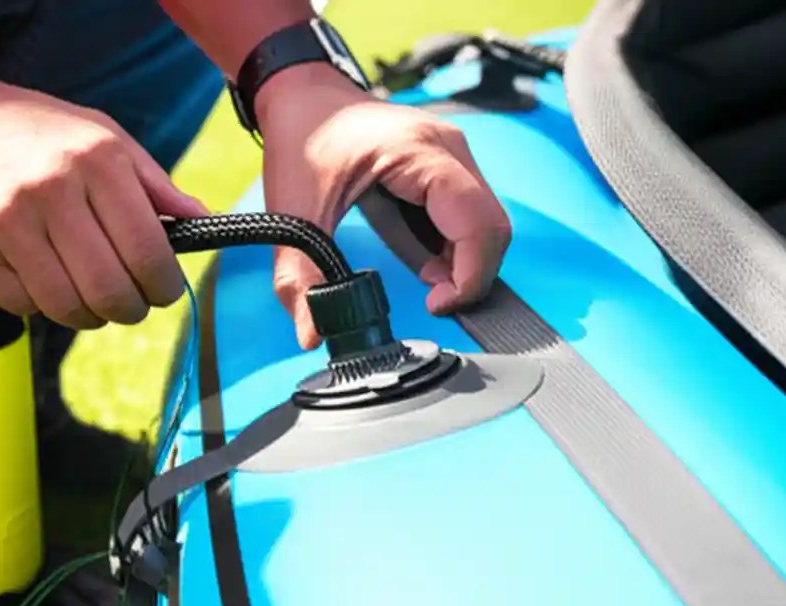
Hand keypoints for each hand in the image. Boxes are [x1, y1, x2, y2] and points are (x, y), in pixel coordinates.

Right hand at [0, 87, 207, 327]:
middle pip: (108, 289)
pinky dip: (42, 304)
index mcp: (94, 160)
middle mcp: (47, 189)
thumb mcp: (108, 140)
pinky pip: (23, 306)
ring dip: (90, 315)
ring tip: (92, 298)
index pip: (146, 250)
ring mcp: (1, 221)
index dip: (163, 285)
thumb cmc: (47, 139)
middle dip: (130, 308)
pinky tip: (44, 277)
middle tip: (131, 304)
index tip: (164, 290)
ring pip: (65, 306)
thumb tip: (204, 222)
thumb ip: (157, 186)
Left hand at [257, 64, 510, 348]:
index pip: (479, 223)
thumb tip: (311, 332)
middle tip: (435, 302)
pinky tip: (423, 264)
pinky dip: (452, 249)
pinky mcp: (445, 168)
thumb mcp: (294, 210)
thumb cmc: (303, 135)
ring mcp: (452, 157)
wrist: (301, 94)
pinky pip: (466, 217)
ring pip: (483, 225)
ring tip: (426, 284)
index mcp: (422, 152)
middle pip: (491, 228)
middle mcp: (450, 150)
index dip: (470, 275)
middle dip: (471, 274)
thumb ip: (301, 274)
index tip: (439, 305)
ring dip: (461, 263)